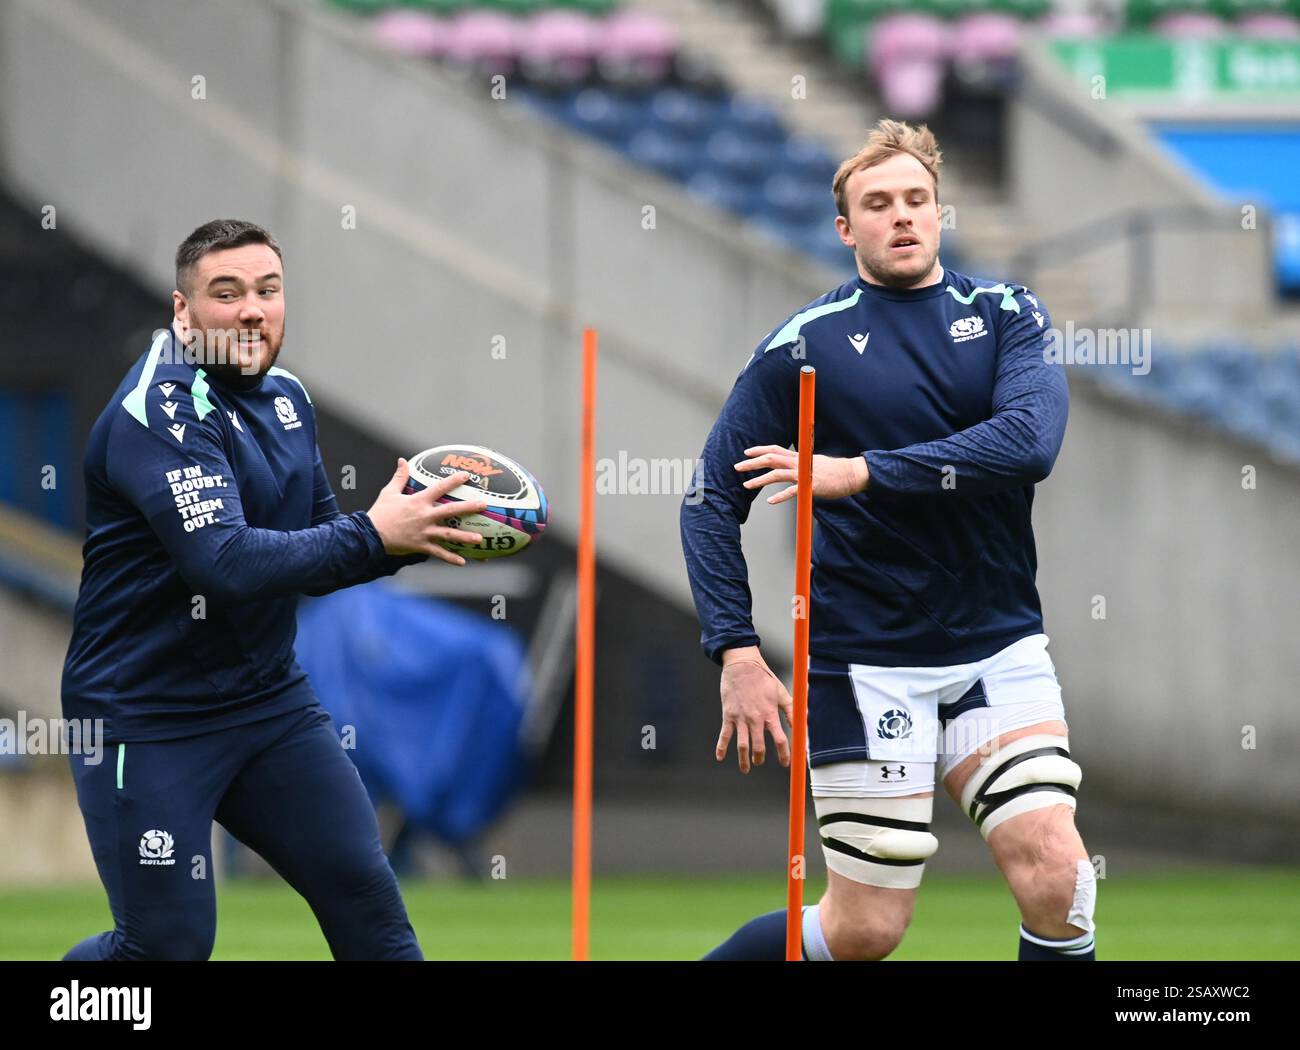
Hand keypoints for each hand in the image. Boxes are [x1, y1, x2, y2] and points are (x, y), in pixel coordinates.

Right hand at [366, 458, 488, 565]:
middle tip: (484, 505)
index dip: (453, 481)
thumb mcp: (389, 492)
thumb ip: (399, 477)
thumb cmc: (380, 512)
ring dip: (465, 537)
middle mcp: (424, 516)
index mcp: (418, 501)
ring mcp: (424, 532)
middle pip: (451, 510)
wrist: (370, 535)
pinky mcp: (421, 546)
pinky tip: (463, 562)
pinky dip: (450, 558)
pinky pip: (438, 553)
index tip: (467, 476)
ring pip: (449, 534)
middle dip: (469, 507)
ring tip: (480, 539)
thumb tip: (402, 460)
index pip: (439, 488)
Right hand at [717, 646, 792, 773]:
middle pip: (759, 747)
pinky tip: (720, 757)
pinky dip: (721, 747)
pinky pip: (724, 735)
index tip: (785, 763)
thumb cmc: (764, 678)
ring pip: (742, 745)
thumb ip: (791, 711)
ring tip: (745, 768)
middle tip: (759, 762)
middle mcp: (755, 719)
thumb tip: (802, 725)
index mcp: (770, 714)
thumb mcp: (781, 693)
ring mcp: (740, 718)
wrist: (742, 665)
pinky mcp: (728, 715)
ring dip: (743, 760)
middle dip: (760, 758)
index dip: (784, 754)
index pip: (780, 739)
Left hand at [735, 446, 867, 504]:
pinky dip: (780, 496)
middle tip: (737, 467)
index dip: (760, 450)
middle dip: (752, 463)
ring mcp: (803, 474)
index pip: (775, 449)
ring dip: (759, 480)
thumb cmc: (834, 471)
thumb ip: (801, 463)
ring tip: (746, 485)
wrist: (851, 475)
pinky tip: (770, 501)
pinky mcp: (810, 487)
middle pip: (771, 459)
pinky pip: (792, 492)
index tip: (746, 452)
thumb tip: (791, 464)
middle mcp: (798, 463)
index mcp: (799, 457)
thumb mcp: (814, 462)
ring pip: (776, 474)